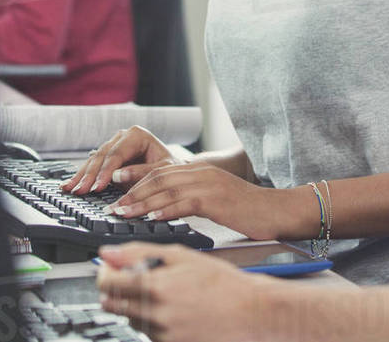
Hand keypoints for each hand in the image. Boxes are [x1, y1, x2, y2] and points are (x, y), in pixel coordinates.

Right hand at [62, 126, 177, 194]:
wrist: (171, 172)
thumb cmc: (169, 171)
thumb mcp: (161, 171)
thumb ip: (141, 173)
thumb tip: (117, 176)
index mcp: (137, 135)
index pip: (117, 154)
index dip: (105, 171)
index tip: (97, 186)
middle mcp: (123, 137)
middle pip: (102, 156)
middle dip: (90, 175)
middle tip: (80, 190)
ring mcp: (113, 146)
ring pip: (94, 160)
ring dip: (81, 176)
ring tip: (70, 189)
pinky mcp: (107, 157)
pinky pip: (92, 166)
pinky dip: (82, 176)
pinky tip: (69, 184)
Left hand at [97, 242, 277, 341]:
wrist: (249, 313)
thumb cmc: (222, 283)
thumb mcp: (181, 256)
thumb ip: (139, 252)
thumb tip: (108, 253)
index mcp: (154, 287)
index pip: (107, 283)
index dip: (105, 273)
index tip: (111, 268)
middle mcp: (153, 315)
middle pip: (112, 304)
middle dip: (117, 290)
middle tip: (134, 279)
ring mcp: (160, 335)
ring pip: (130, 319)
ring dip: (137, 305)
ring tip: (166, 294)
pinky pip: (148, 333)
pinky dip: (154, 321)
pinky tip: (175, 310)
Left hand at [108, 161, 299, 240]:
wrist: (275, 210)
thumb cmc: (247, 209)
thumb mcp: (215, 198)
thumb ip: (191, 198)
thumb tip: (165, 209)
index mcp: (199, 170)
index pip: (160, 171)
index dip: (136, 181)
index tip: (117, 192)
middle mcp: (201, 172)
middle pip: (158, 178)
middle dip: (132, 193)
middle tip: (113, 207)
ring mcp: (208, 183)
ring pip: (166, 189)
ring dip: (141, 203)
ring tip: (123, 214)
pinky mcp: (215, 198)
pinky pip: (184, 202)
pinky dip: (165, 210)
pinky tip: (152, 218)